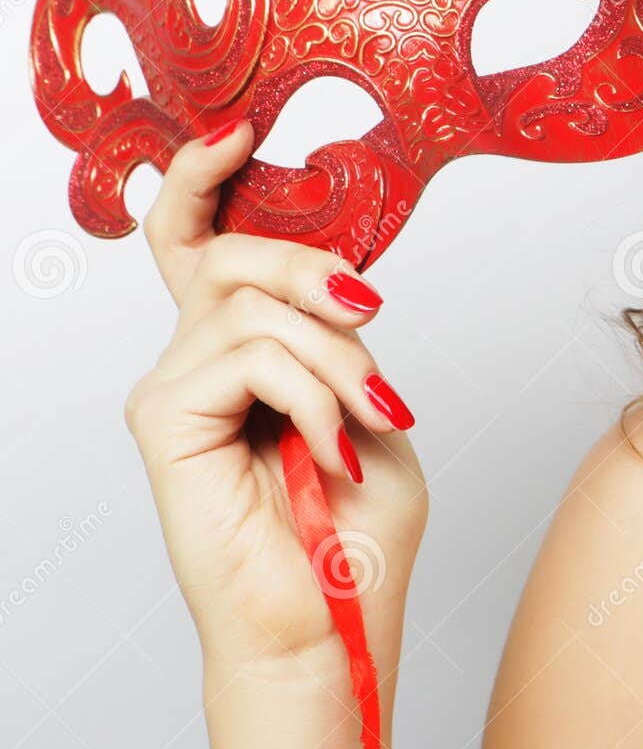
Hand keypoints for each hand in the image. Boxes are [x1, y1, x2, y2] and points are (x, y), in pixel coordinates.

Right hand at [124, 119, 427, 673]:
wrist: (335, 621)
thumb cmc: (356, 530)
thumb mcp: (371, 406)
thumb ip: (342, 339)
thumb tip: (335, 283)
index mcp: (243, 351)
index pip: (201, 245)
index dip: (207, 179)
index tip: (240, 128)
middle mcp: (197, 360)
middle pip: (232, 254)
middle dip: (315, 268)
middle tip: (371, 315)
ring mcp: (175, 389)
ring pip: (254, 304)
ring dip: (337, 357)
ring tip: (368, 417)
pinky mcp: (165, 421)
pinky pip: (249, 355)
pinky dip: (311, 394)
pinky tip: (330, 445)